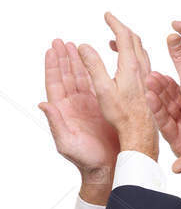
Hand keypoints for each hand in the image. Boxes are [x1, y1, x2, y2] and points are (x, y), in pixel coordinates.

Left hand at [39, 40, 118, 201]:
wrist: (108, 167)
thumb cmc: (86, 159)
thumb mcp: (66, 142)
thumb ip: (55, 123)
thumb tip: (44, 104)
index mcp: (63, 111)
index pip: (55, 84)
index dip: (53, 66)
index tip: (52, 50)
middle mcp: (74, 105)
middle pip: (66, 76)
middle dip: (63, 58)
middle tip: (62, 41)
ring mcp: (88, 105)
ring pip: (80, 78)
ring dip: (77, 62)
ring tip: (75, 46)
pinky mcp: (103, 107)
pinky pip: (97, 85)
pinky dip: (94, 72)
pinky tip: (94, 62)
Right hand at [77, 13, 156, 158]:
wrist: (141, 131)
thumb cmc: (122, 114)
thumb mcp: (103, 89)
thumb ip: (93, 66)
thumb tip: (83, 47)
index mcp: (131, 66)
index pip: (124, 36)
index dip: (115, 23)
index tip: (107, 15)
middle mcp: (142, 67)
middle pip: (134, 40)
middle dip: (121, 28)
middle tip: (110, 21)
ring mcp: (148, 74)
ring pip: (139, 50)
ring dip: (126, 40)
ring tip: (113, 39)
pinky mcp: (149, 83)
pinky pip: (142, 60)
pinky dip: (132, 52)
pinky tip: (126, 60)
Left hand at [146, 72, 180, 184]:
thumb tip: (177, 167)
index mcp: (180, 142)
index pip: (166, 124)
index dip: (158, 111)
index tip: (149, 97)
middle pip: (167, 110)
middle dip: (158, 93)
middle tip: (150, 77)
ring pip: (174, 103)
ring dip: (165, 89)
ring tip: (156, 74)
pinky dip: (178, 90)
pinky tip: (171, 78)